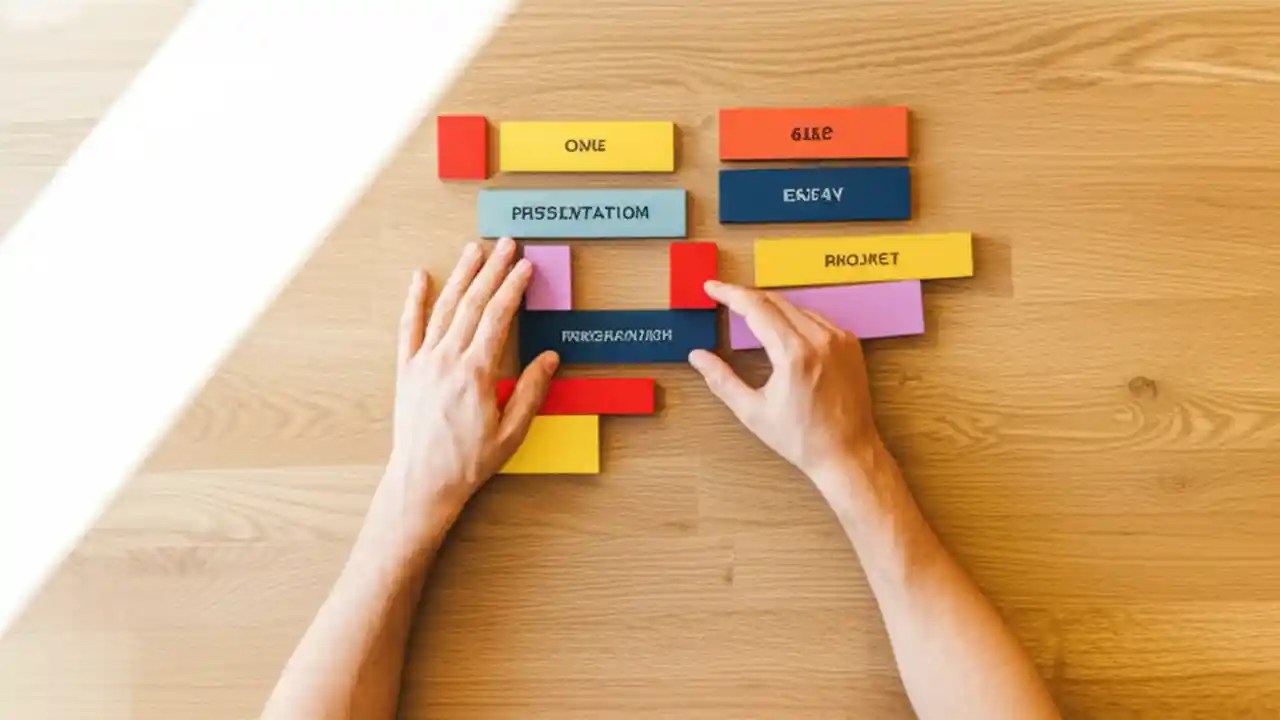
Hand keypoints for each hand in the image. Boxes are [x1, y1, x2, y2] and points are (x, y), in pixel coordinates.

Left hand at [388, 238, 557, 520]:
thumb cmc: (468, 463)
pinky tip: (420, 277)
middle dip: (492, 271)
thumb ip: (531, 392)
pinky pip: (409, 327)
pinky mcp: (407, 370)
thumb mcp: (511, 433)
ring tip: (474, 250)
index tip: (525, 267)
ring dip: (461, 275)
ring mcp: (423, 362)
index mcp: (476, 374)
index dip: (513, 289)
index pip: (497, 318)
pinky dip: (415, 300)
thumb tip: (549, 358)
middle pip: (473, 304)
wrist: (422, 482)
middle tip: (507, 245)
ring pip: (444, 308)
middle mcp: (447, 361)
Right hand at [688, 280, 883, 494]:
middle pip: (775, 301)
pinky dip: (793, 317)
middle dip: (746, 296)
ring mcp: (839, 339)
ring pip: (796, 307)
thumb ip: (722, 380)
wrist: (848, 452)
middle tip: (723, 296)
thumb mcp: (753, 412)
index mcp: (794, 354)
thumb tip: (697, 356)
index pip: (756, 308)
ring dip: (770, 306)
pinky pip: (815, 318)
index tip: (712, 288)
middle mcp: (819, 339)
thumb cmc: (802, 438)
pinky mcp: (850, 344)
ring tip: (747, 312)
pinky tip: (780, 327)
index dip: (730, 294)